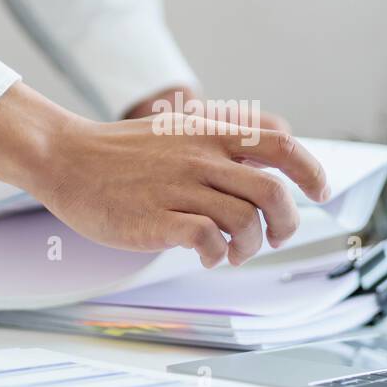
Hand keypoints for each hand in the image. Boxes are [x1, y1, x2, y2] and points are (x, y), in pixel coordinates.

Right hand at [0, 83, 328, 267]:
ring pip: (244, 219)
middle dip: (286, 221)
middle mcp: (201, 158)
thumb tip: (270, 165)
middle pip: (272, 190)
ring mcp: (179, 187)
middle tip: (274, 236)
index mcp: (211, 134)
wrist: (67, 159)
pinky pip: (207, 238)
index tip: (319, 191)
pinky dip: (216, 253)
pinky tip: (206, 254)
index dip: (310, 169)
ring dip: (249, 245)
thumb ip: (222, 145)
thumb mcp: (179, 132)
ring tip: (232, 252)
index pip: (280, 142)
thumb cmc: (124, 155)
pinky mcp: (157, 217)